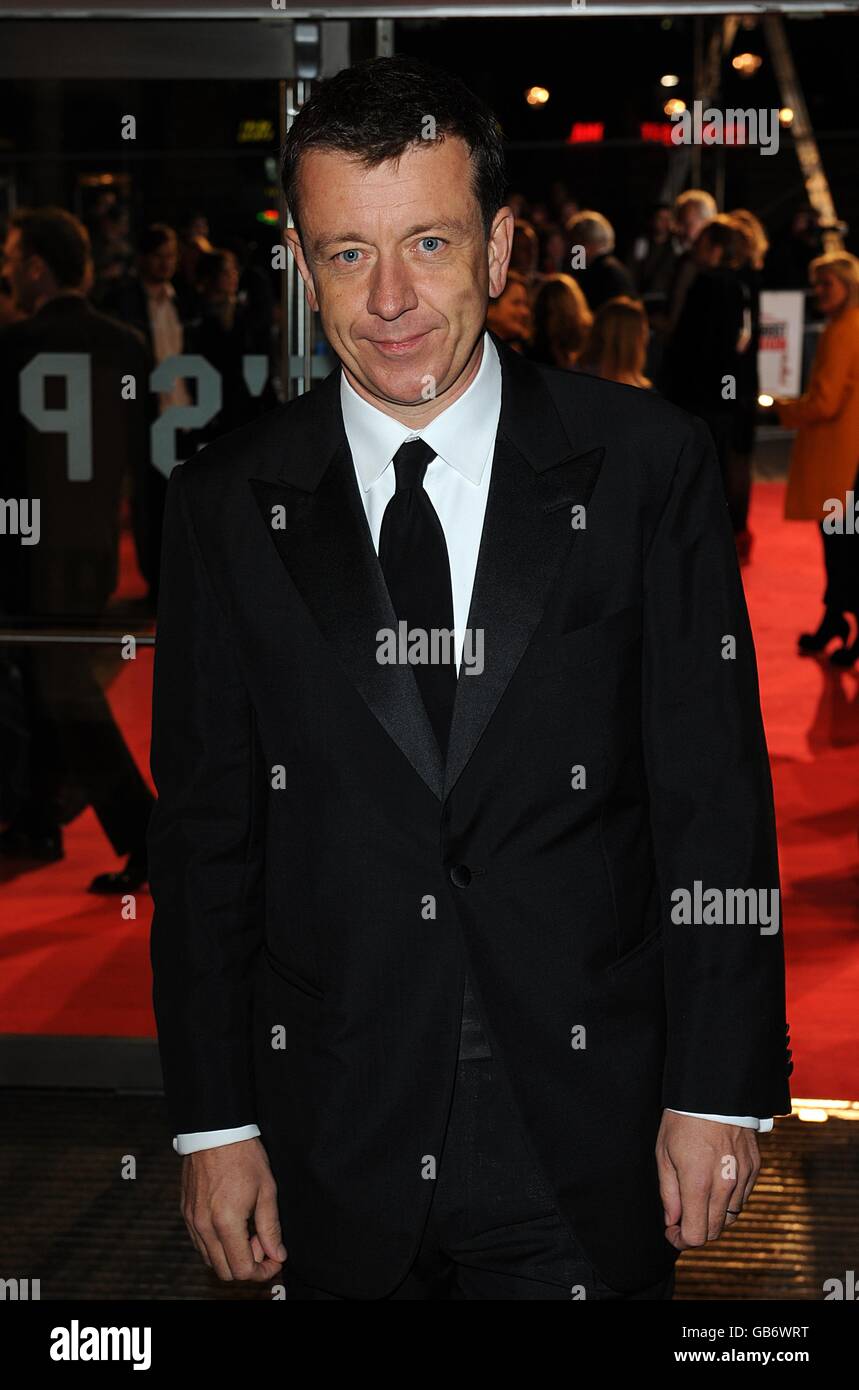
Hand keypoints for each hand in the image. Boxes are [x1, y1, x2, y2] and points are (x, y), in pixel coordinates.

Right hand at [181, 1136, 285, 1281]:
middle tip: (262, 1243)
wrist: (215, 1131)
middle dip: (247, 1265)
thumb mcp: (266, 1190)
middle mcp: (204, 1226)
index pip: (242, 1270)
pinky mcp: (186, 1212)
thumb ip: (271, 1227)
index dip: (262, 1271)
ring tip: (248, 1230)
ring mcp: (192, 1220)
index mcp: (226, 1222)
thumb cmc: (243, 1155)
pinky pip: (200, 1243)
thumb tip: (276, 1254)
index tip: (274, 1259)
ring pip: (210, 1259)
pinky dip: (217, 1244)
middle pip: (224, 1271)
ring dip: (231, 1255)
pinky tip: (231, 1224)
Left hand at [656, 1111, 760, 1250]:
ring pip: (731, 1217)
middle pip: (715, 1231)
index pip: (697, 1235)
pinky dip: (729, 1200)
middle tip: (681, 1218)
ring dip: (713, 1216)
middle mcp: (724, 1186)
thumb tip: (672, 1220)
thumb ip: (669, 1192)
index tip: (671, 1232)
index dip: (681, 1240)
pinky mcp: (754, 1169)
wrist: (715, 1092)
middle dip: (696, 1231)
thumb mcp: (664, 1153)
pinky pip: (742, 1198)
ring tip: (698, 1197)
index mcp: (698, 1183)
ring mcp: (743, 1178)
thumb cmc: (683, 1120)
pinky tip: (716, 1184)